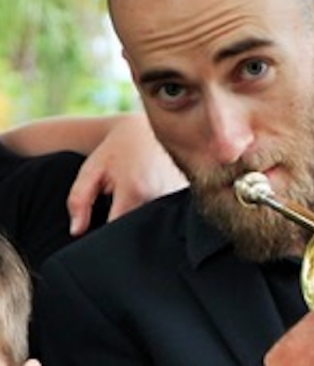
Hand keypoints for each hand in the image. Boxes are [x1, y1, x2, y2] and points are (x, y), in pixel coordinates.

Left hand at [67, 113, 185, 235]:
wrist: (144, 131)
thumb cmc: (115, 151)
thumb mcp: (91, 171)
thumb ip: (79, 201)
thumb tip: (77, 231)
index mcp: (135, 190)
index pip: (118, 229)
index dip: (107, 234)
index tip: (101, 226)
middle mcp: (160, 195)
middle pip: (137, 228)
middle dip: (124, 225)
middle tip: (117, 203)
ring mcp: (176, 197)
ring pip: (152, 224)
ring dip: (140, 218)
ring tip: (135, 194)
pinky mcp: (184, 197)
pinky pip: (165, 216)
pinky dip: (155, 213)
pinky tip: (149, 195)